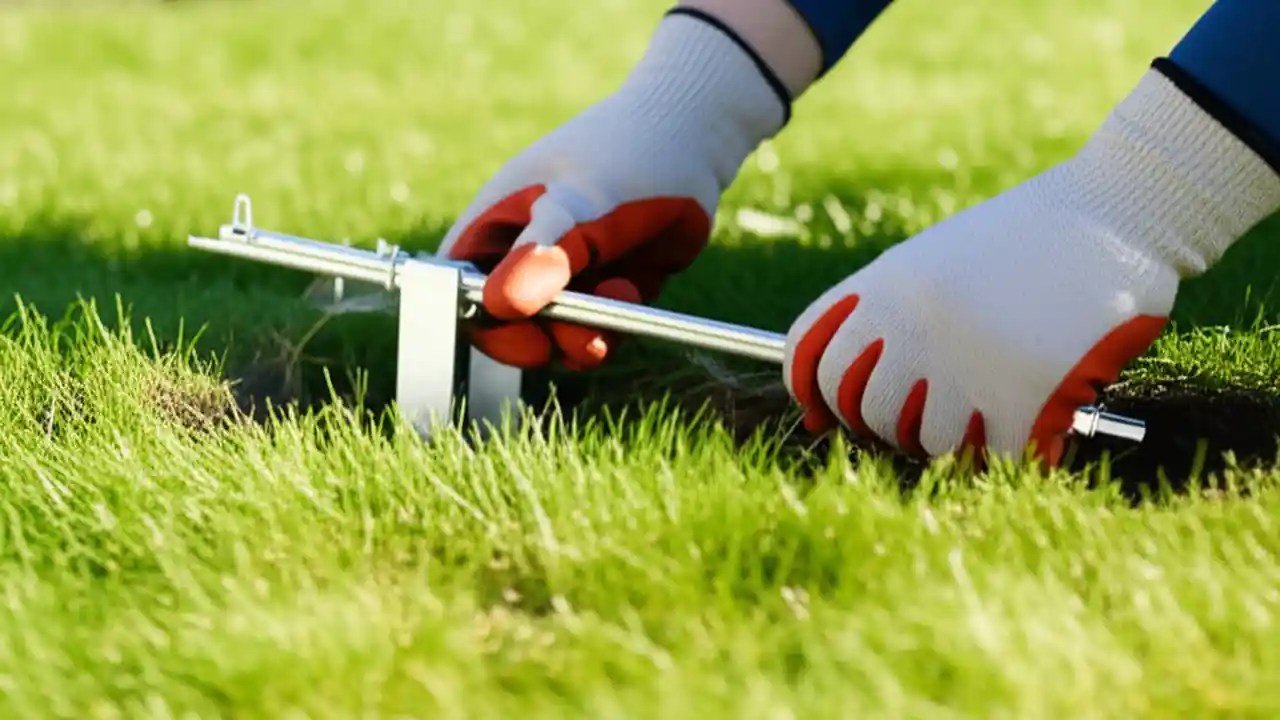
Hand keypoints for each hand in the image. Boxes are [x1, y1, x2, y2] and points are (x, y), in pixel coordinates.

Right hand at [438, 11, 786, 369]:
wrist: (694, 140)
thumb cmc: (625, 151)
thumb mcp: (581, 200)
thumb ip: (544, 251)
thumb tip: (501, 302)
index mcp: (496, 226)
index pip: (464, 290)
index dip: (485, 322)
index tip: (525, 334)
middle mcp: (524, 256)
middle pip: (510, 325)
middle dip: (542, 338)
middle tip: (580, 336)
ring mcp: (566, 276)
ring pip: (557, 334)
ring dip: (582, 336)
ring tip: (612, 310)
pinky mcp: (605, 290)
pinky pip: (599, 330)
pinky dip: (614, 323)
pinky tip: (632, 288)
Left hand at [784, 67, 1279, 465]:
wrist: (1117, 210)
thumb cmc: (1024, 242)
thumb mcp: (933, 260)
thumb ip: (880, 320)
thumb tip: (820, 409)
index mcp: (885, 286)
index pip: (811, 356)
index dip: (811, 395)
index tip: (825, 418)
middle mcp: (913, 323)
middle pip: (862, 409)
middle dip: (884, 426)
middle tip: (921, 418)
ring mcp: (965, 359)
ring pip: (923, 440)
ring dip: (949, 439)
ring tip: (981, 412)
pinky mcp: (1024, 393)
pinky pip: (992, 457)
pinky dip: (1009, 451)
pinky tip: (1029, 422)